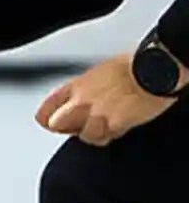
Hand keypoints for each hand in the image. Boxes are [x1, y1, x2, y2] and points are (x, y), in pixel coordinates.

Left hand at [36, 54, 180, 145]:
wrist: (157, 67)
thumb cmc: (137, 65)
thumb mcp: (102, 72)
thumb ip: (87, 89)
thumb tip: (83, 99)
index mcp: (78, 84)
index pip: (47, 109)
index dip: (48, 119)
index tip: (51, 123)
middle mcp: (82, 99)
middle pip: (57, 125)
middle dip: (69, 128)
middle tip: (83, 126)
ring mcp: (96, 113)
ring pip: (84, 135)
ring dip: (96, 132)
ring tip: (111, 122)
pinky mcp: (113, 124)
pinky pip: (106, 137)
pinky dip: (113, 134)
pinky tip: (122, 124)